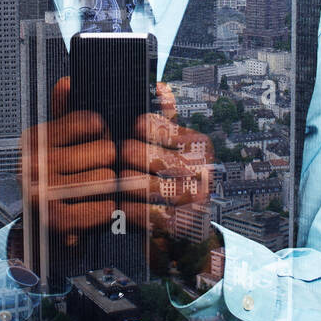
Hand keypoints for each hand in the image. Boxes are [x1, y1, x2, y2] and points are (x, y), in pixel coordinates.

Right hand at [16, 76, 116, 253]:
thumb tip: (68, 82)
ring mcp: (42, 191)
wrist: (39, 227)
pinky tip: (97, 208)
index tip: (95, 142)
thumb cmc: (56, 176)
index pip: (94, 121)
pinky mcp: (56, 220)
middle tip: (98, 171)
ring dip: (111, 188)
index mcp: (36, 138)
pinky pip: (104, 207)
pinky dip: (107, 210)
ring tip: (97, 191)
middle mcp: (34, 162)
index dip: (103, 133)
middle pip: (106, 151)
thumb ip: (65, 109)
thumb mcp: (57, 140)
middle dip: (110, 162)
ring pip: (108, 179)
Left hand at [116, 82, 212, 227]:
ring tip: (119, 184)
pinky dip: (126, 210)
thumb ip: (159, 116)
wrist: (182, 235)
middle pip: (140, 154)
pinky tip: (123, 206)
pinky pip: (140, 212)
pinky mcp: (181, 225)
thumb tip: (159, 86)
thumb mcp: (164, 146)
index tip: (132, 137)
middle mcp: (201, 169)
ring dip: (122, 185)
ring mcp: (193, 199)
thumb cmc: (164, 180)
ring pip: (137, 183)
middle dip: (123, 160)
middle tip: (121, 164)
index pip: (151, 124)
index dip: (133, 132)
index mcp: (197, 144)